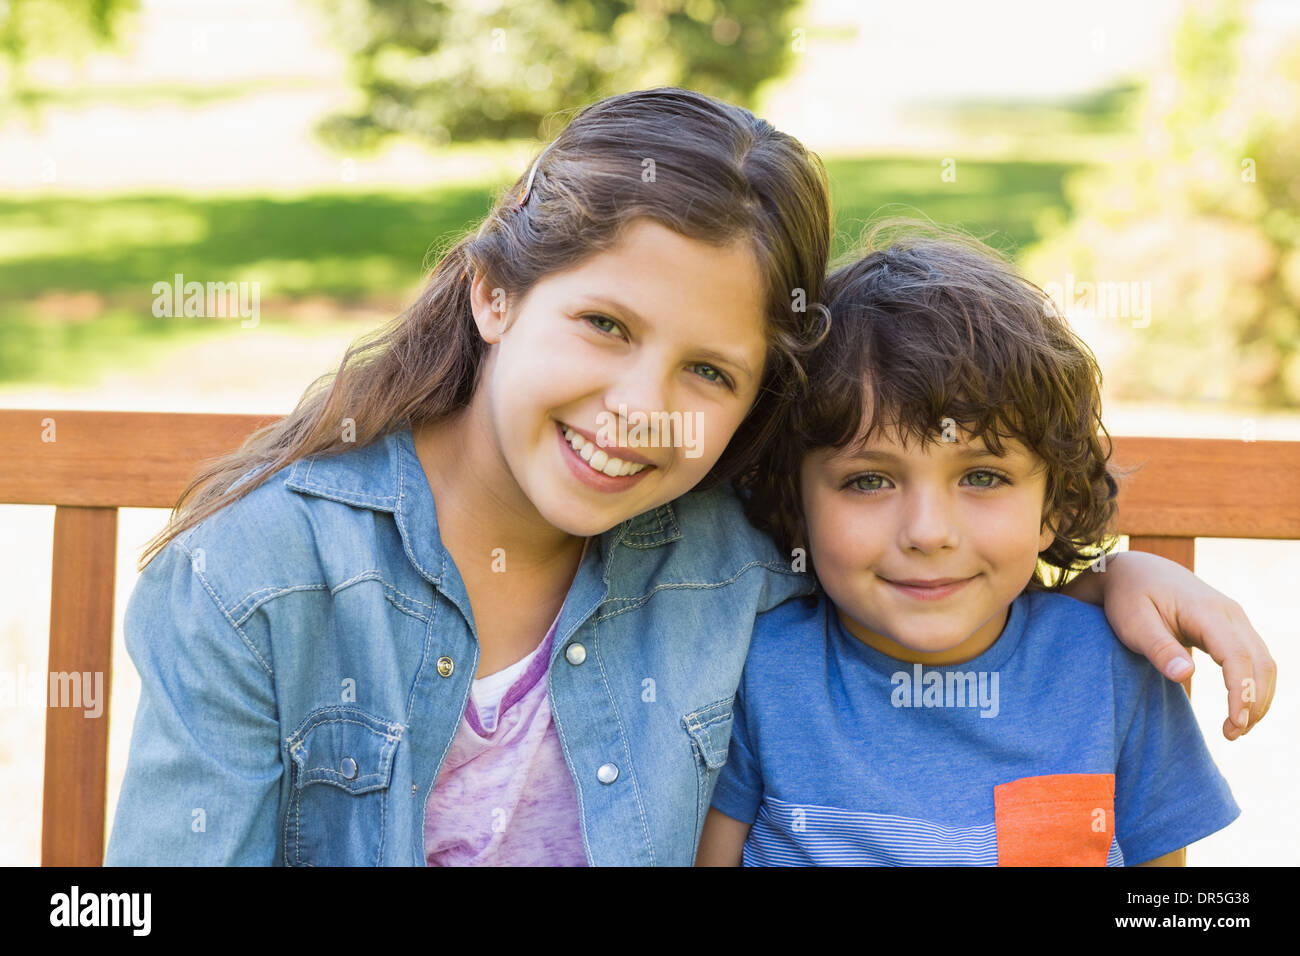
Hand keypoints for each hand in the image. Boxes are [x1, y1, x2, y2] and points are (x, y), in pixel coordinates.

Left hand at [1098, 551, 1275, 739]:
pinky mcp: (1232, 628)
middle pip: (1260, 663)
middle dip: (1254, 702)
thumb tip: (1184, 675)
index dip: (1241, 692)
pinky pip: (1254, 659)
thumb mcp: (1133, 622)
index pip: (1237, 656)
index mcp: (1206, 610)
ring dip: (1258, 697)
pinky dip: (1253, 685)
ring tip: (1235, 729)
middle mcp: (1230, 613)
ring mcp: (1235, 619)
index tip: (1234, 724)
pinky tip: (1240, 709)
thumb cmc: (1130, 597)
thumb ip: (1158, 648)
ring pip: (1264, 662)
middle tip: (1231, 735)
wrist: (1136, 571)